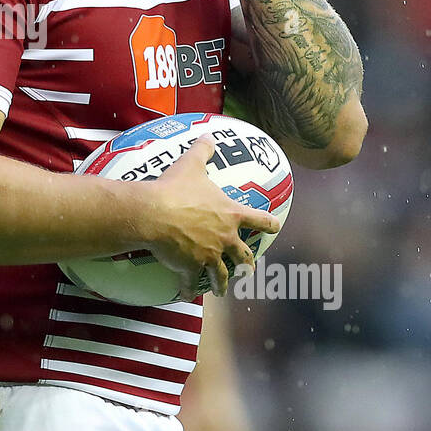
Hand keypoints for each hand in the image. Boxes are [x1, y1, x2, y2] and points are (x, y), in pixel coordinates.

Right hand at [143, 138, 279, 301]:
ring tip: (222, 290)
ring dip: (223, 283)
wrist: (155, 212)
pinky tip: (186, 295)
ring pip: (221, 274)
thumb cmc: (175, 188)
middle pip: (243, 254)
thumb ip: (203, 150)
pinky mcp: (190, 267)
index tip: (275, 227)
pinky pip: (192, 283)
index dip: (269, 223)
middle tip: (248, 269)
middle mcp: (225, 238)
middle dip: (247, 263)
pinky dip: (189, 290)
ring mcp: (209, 255)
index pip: (259, 220)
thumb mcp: (191, 164)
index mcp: (231, 214)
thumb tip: (208, 135)